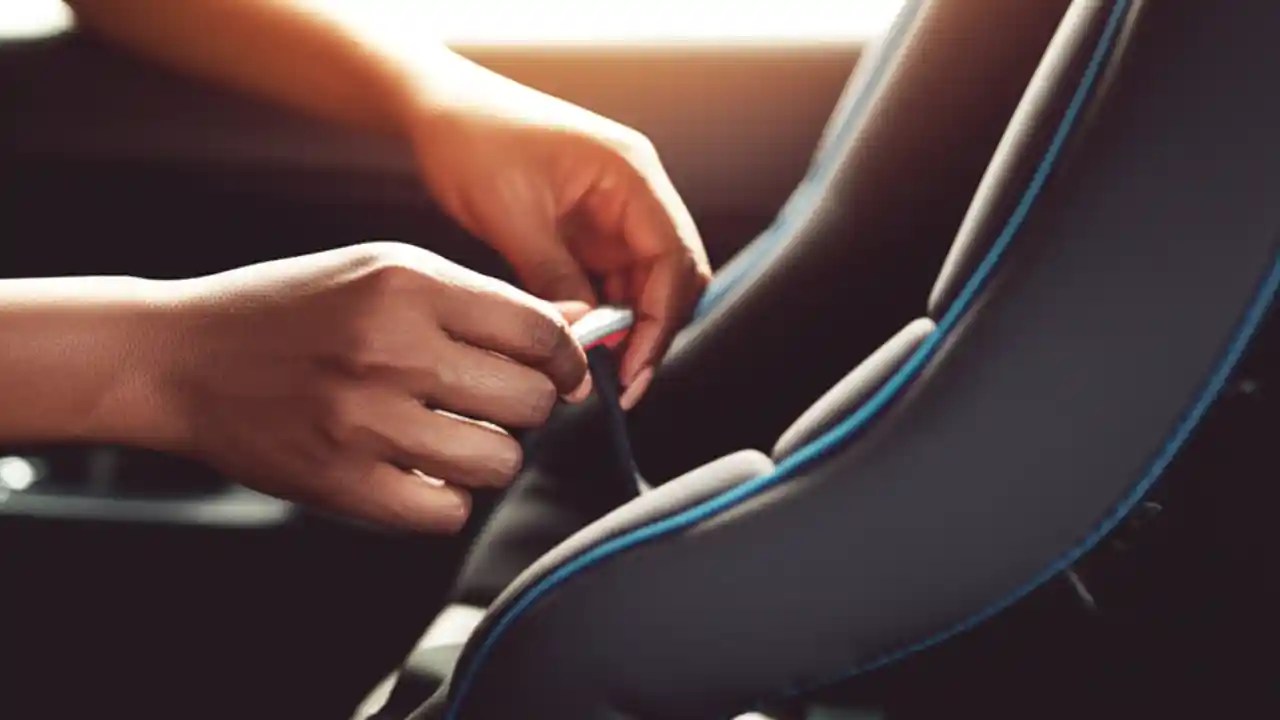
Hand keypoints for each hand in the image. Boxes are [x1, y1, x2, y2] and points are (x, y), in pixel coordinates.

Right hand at [155, 242, 588, 532]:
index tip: (563, 372)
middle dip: (532, 407)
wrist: (182, 358)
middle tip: (499, 404)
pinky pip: (446, 512)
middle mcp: (391, 350)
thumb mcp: (382, 272)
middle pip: (532, 402)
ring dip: (491, 456)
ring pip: (498, 462)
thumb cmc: (292, 308)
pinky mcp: (341, 482)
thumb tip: (573, 329)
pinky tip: (421, 471)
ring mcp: (364, 421)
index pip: (538, 332)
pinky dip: (446, 498)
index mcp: (408, 286)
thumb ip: (478, 299)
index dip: (567, 358)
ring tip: (458, 437)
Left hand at [405, 54, 711, 406]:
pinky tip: (578, 348)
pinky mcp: (589, 233)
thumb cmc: (474, 141)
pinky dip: (601, 318)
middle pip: (673, 277)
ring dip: (626, 330)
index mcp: (631, 175)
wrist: (439, 110)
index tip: (632, 371)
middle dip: (651, 333)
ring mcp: (614, 214)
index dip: (660, 321)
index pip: (674, 259)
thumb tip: (582, 341)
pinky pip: (611, 284)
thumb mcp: (512, 216)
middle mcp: (634, 195)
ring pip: (645, 286)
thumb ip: (554, 278)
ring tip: (594, 375)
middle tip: (620, 387)